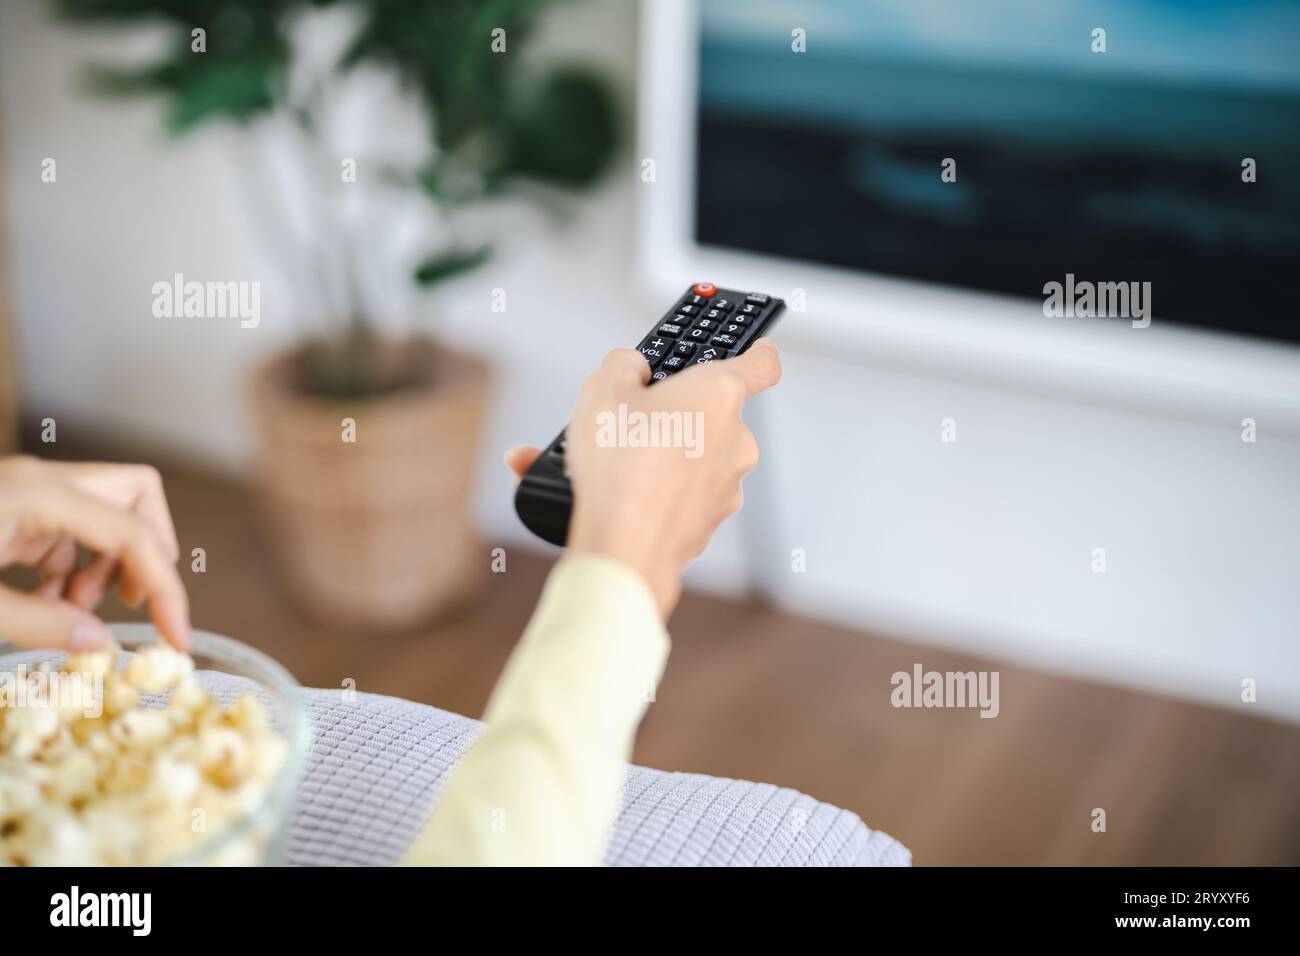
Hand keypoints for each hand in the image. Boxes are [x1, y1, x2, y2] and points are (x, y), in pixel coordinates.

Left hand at [0, 456, 189, 650]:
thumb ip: (37, 624)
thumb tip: (98, 641)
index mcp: (36, 493)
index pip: (132, 531)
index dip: (165, 587)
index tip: (177, 636)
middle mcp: (42, 481)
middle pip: (137, 495)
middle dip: (148, 552)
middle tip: (128, 601)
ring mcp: (32, 492)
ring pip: (110, 513)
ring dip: (109, 566)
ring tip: (73, 608)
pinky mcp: (19, 508)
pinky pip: (76, 530)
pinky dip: (77, 569)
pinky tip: (48, 600)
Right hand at [505, 339, 781, 616]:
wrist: (624, 546)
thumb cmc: (621, 467)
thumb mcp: (603, 389)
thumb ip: (623, 364)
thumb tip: (632, 369)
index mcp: (720, 394)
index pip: (762, 363)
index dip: (759, 351)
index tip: (759, 348)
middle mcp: (736, 439)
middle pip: (714, 415)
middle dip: (680, 415)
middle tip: (637, 419)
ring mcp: (728, 484)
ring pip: (698, 458)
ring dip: (667, 455)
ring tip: (619, 464)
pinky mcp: (712, 520)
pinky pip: (686, 495)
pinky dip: (661, 492)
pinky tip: (625, 494)